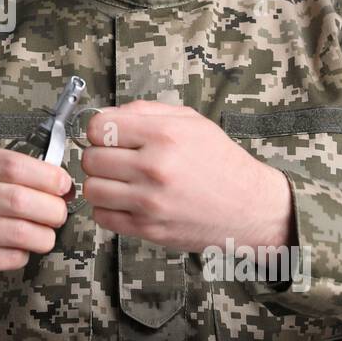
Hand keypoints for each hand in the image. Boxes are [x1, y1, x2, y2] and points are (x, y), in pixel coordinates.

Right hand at [0, 147, 73, 319]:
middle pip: (19, 199)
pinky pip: (9, 256)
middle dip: (51, 209)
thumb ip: (15, 179)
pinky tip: (18, 251)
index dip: (47, 177)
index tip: (64, 186)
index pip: (13, 165)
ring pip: (18, 231)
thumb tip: (64, 186)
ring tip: (44, 237)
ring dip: (43, 237)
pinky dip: (23, 255)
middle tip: (59, 216)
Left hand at [81, 100, 292, 252]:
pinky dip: (108, 209)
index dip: (99, 130)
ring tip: (119, 181)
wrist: (250, 207)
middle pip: (91, 159)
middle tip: (115, 159)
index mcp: (164, 135)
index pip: (99, 127)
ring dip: (101, 184)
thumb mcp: (191, 122)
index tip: (106, 135)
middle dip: (99, 156)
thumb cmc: (221, 162)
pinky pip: (103, 217)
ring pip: (92, 189)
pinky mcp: (148, 229)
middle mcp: (155, 168)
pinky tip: (125, 201)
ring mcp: (150, 202)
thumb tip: (105, 114)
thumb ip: (145, 111)